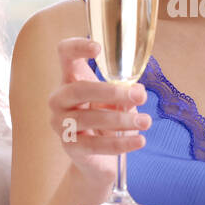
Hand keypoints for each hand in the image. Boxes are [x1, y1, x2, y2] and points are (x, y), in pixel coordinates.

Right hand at [48, 38, 150, 186]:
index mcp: (70, 78)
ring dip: (122, 119)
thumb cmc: (107, 119)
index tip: (98, 48)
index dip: (77, 47)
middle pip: (79, 89)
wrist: (98, 158)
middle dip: (111, 91)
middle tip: (140, 95)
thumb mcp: (117, 101)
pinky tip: (139, 141)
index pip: (64, 54)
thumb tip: (137, 92)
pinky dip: (120, 143)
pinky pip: (96, 145)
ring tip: (146, 121)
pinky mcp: (70, 147)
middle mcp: (59, 99)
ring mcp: (60, 124)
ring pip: (90, 118)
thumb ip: (125, 94)